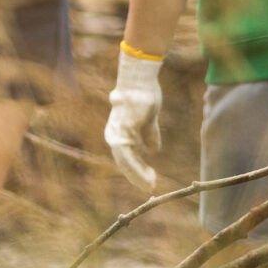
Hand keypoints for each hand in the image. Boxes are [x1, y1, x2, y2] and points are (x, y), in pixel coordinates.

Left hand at [104, 45, 163, 190]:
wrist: (139, 80)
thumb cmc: (143, 95)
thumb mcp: (148, 119)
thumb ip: (149, 134)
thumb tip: (154, 151)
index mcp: (118, 133)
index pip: (125, 157)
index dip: (137, 169)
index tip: (149, 179)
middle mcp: (114, 136)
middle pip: (123, 163)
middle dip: (137, 177)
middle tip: (150, 188)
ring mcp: (118, 134)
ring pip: (126, 162)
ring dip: (138, 176)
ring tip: (150, 185)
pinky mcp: (125, 132)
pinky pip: (130, 155)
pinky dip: (139, 167)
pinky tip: (149, 175)